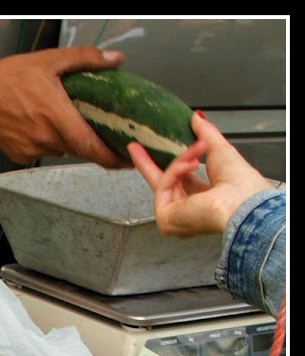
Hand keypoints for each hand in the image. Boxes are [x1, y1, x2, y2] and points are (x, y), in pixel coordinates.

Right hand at [0, 46, 125, 167]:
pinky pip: (42, 150)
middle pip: (78, 146)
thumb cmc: (5, 79)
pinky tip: (35, 122)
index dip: (111, 157)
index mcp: (55, 116)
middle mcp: (44, 137)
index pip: (90, 146)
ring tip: (53, 114)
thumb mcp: (49, 60)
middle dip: (88, 138)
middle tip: (92, 123)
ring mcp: (30, 149)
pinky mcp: (19, 155)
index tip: (126, 161)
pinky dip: (46, 139)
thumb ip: (85, 59)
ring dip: (64, 136)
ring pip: (60, 147)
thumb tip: (113, 61)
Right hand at [128, 111, 272, 238]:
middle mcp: (186, 211)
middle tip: (134, 146)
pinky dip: (176, 171)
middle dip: (149, 164)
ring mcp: (174, 217)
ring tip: (198, 149)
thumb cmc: (241, 184)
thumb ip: (206, 133)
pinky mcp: (165, 219)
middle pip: (163, 183)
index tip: (157, 150)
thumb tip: (196, 116)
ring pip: (166, 180)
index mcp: (204, 200)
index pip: (182, 180)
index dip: (172, 163)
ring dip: (181, 160)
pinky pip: (163, 185)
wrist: (241, 202)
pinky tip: (192, 163)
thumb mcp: (220, 150)